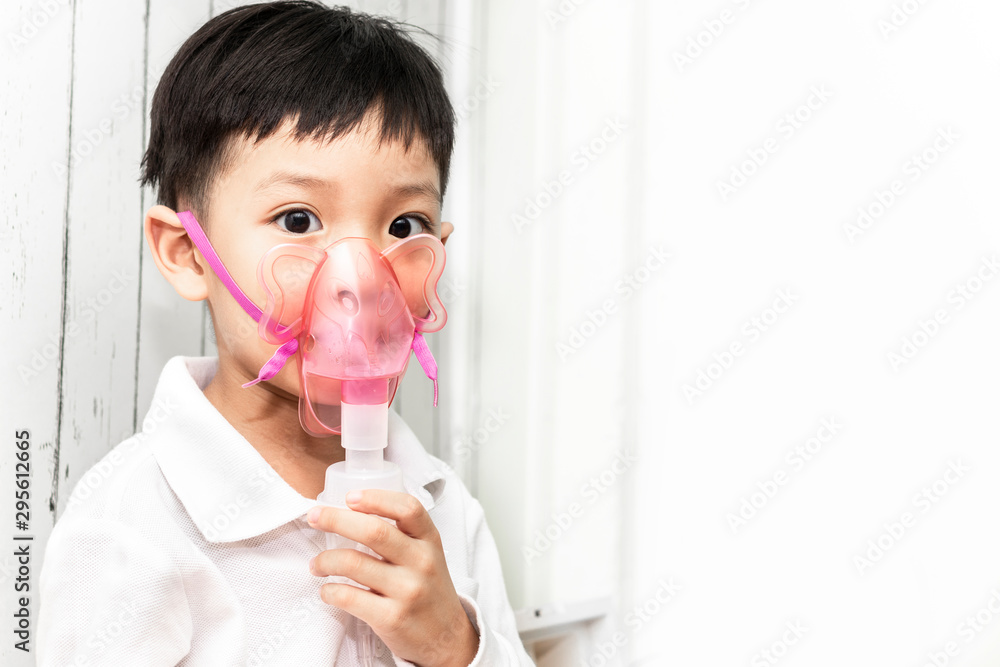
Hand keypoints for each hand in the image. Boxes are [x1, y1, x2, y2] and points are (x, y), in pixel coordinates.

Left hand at [307, 490, 478, 666]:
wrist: (447, 638)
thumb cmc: (429, 590)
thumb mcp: (428, 554)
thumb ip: (402, 534)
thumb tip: (352, 513)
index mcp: (429, 541)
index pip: (407, 508)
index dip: (376, 498)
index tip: (350, 497)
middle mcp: (421, 562)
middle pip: (373, 531)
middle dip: (335, 519)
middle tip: (315, 516)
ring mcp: (407, 591)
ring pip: (353, 563)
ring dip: (325, 560)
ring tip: (316, 563)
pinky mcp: (392, 618)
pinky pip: (348, 597)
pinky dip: (329, 591)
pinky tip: (328, 590)